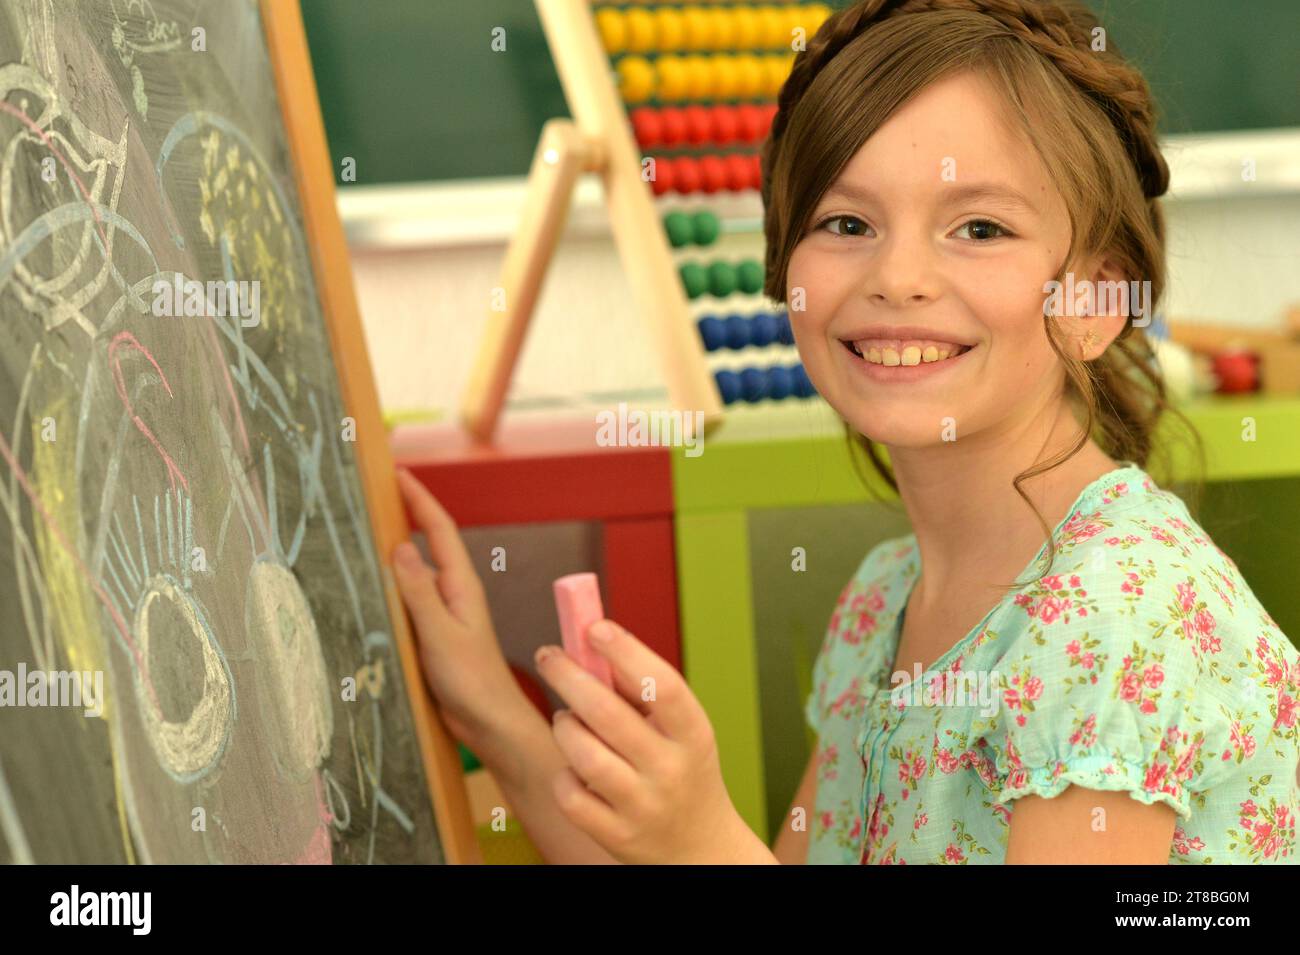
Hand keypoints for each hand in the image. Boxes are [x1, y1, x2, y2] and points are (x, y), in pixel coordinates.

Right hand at [390, 468, 523, 748]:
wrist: (489, 723)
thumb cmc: (472, 681)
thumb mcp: (441, 634)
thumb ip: (419, 593)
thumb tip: (401, 546)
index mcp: (460, 585)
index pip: (439, 529)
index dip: (419, 498)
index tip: (398, 472)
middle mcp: (452, 593)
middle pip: (426, 544)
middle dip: (404, 515)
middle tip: (374, 493)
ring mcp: (442, 614)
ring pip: (413, 573)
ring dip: (393, 552)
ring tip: (362, 532)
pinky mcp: (432, 635)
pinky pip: (407, 601)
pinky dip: (389, 587)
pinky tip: (368, 589)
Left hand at [534, 619, 774, 863]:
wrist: (701, 848)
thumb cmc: (682, 770)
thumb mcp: (682, 732)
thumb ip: (644, 693)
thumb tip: (591, 642)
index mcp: (694, 734)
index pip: (663, 685)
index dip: (627, 652)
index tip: (594, 628)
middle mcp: (671, 770)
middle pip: (607, 714)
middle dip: (569, 677)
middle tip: (548, 655)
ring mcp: (643, 807)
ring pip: (583, 755)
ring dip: (565, 727)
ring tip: (566, 720)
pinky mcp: (616, 837)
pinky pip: (570, 795)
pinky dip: (564, 775)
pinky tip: (574, 768)